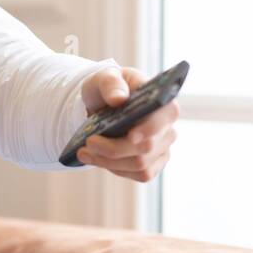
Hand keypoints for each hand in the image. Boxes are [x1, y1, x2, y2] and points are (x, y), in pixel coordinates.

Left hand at [77, 66, 178, 182]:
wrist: (102, 106)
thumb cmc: (108, 88)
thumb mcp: (104, 77)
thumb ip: (111, 83)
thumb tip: (119, 98)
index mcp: (162, 102)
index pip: (166, 117)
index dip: (150, 129)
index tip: (131, 136)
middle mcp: (168, 127)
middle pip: (147, 147)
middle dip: (115, 148)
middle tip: (88, 142)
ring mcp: (162, 148)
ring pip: (140, 165)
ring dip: (109, 161)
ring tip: (84, 151)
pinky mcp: (153, 163)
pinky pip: (138, 175)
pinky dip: (114, 168)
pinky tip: (96, 158)